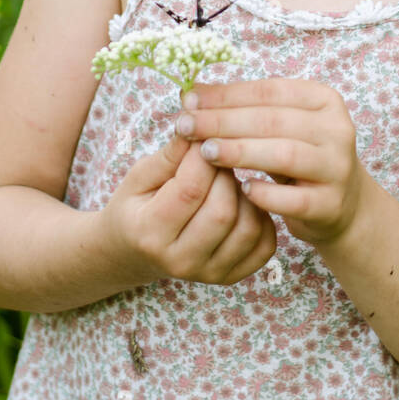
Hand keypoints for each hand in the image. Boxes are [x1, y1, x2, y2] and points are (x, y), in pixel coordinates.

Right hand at [101, 132, 276, 286]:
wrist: (133, 252)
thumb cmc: (137, 205)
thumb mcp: (140, 175)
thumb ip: (170, 154)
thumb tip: (198, 123)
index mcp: (150, 234)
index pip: (190, 189)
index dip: (204, 154)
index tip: (205, 135)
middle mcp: (180, 262)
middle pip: (223, 210)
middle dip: (225, 173)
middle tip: (217, 157)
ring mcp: (208, 274)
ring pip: (248, 226)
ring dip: (245, 193)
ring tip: (226, 179)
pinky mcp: (231, 276)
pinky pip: (265, 244)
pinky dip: (261, 215)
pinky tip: (242, 200)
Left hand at [175, 78, 363, 246]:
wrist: (341, 205)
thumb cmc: (297, 156)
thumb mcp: (276, 127)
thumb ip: (240, 109)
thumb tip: (189, 92)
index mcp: (322, 99)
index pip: (268, 91)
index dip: (226, 95)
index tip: (188, 100)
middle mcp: (337, 128)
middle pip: (273, 120)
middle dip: (224, 122)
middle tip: (186, 126)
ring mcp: (337, 167)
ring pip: (285, 154)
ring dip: (240, 152)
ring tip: (206, 152)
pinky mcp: (331, 204)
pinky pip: (294, 199)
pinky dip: (266, 194)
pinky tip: (241, 190)